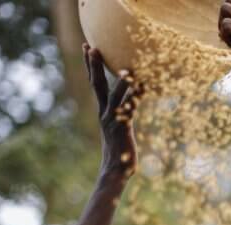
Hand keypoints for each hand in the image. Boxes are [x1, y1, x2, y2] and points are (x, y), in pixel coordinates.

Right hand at [82, 44, 141, 182]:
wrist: (115, 172)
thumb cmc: (119, 152)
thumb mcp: (119, 130)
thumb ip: (122, 116)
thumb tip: (128, 108)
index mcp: (103, 111)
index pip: (95, 84)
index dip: (91, 66)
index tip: (87, 47)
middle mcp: (105, 113)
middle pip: (97, 85)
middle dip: (94, 66)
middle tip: (91, 47)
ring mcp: (112, 121)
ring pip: (115, 98)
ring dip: (121, 83)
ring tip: (126, 70)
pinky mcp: (123, 129)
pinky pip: (129, 111)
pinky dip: (135, 99)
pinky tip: (142, 88)